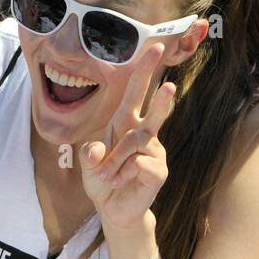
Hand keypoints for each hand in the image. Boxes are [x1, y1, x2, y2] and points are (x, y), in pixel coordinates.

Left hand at [78, 44, 175, 229]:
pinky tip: (121, 182)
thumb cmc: (102, 181)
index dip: (145, 70)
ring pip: (137, 142)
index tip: (156, 48)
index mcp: (124, 123)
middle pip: (154, 111)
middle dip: (162, 98)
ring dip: (117, 159)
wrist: (114, 210)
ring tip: (107, 174)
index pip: (137, 92)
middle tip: (170, 85)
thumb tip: (97, 148)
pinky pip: (141, 163)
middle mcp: (143, 134)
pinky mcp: (158, 170)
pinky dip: (124, 172)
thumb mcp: (87, 167)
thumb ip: (88, 156)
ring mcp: (154, 152)